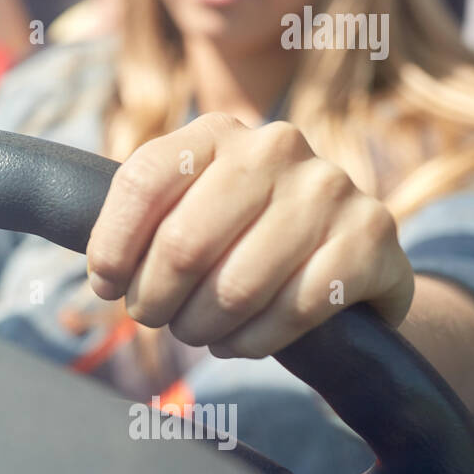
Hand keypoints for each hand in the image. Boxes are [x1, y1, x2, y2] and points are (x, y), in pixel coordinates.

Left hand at [86, 113, 413, 357]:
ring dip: (202, 328)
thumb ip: (144, 222)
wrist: (350, 258)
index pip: (141, 183)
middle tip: (156, 318)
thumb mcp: (191, 209)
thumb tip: (101, 277)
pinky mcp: (372, 236)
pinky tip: (241, 341)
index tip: (106, 287)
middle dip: (155, 299)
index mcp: (216, 132)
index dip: (112, 246)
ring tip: (198, 332)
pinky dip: (253, 342)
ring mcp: (329, 188)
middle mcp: (275, 146)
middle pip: (182, 244)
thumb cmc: (243, 238)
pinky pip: (293, 311)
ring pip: (236, 287)